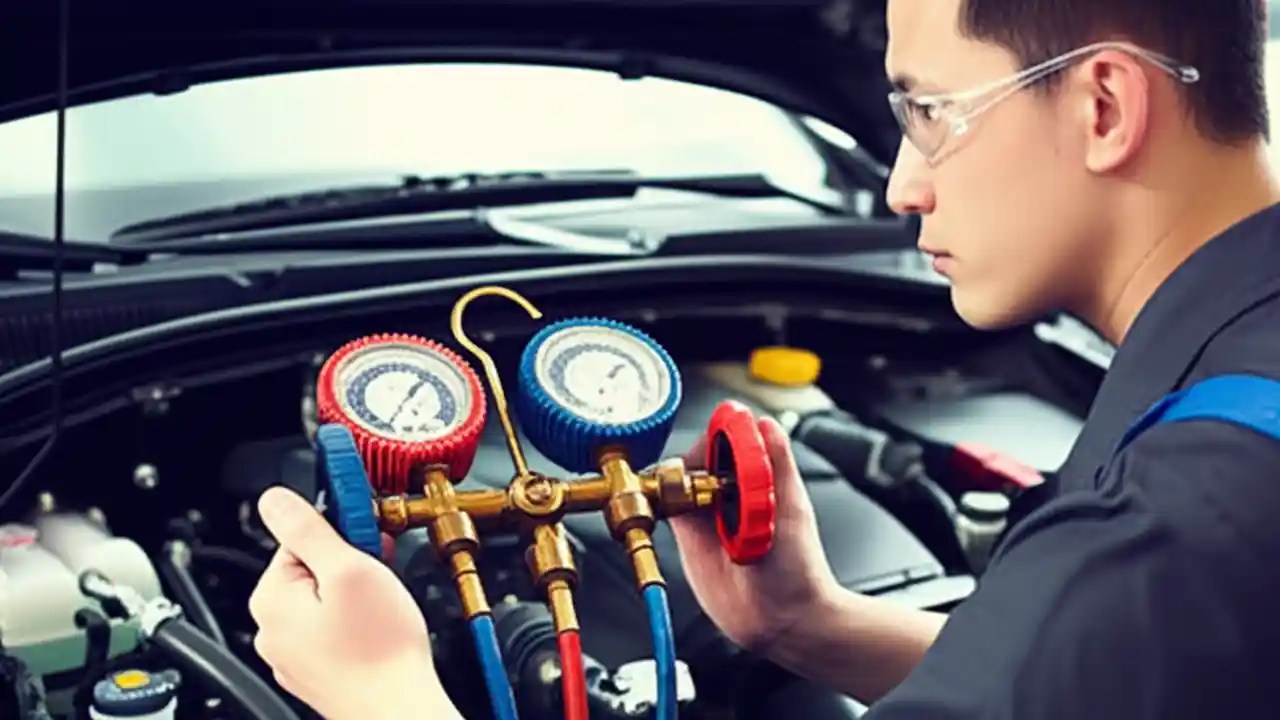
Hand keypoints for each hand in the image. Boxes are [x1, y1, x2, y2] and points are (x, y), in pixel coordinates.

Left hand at [248, 486, 460, 719]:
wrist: (399, 709)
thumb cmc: (378, 649)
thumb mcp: (347, 568)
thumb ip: (308, 527)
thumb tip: (275, 499)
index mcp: (270, 598)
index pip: (299, 539)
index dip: (342, 536)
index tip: (367, 545)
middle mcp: (273, 629)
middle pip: (313, 569)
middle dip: (351, 566)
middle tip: (379, 578)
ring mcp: (295, 654)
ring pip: (327, 600)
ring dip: (358, 595)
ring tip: (383, 609)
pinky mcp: (319, 671)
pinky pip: (335, 629)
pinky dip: (358, 624)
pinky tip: (378, 632)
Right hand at [668, 416, 840, 654]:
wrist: (780, 619)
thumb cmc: (798, 570)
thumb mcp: (792, 509)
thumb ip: (778, 464)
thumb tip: (763, 424)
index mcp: (757, 475)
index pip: (726, 438)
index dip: (717, 435)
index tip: (714, 442)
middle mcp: (728, 489)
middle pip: (696, 454)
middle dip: (692, 460)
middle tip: (702, 482)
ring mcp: (706, 510)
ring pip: (676, 478)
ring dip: (675, 483)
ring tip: (695, 505)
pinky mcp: (686, 532)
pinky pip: (665, 507)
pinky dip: (660, 502)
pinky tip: (674, 511)